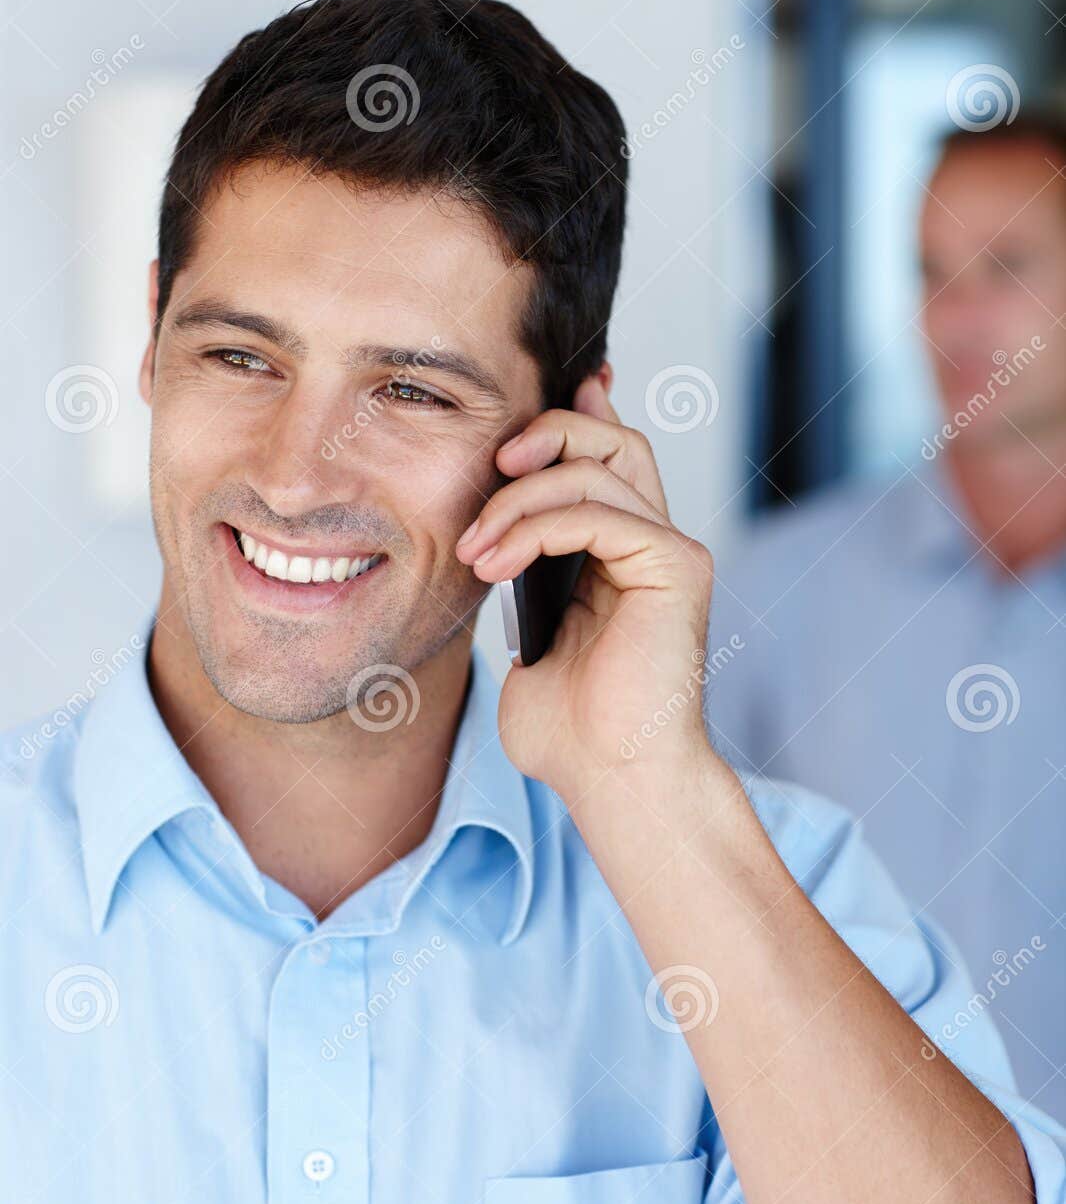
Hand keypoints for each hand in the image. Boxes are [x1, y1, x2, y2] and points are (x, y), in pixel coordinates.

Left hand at [455, 377, 716, 804]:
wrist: (614, 783)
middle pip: (612, 441)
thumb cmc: (573, 734)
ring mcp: (670, 552)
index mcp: (622, 556)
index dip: (570, 420)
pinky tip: (499, 562)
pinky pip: (598, 513)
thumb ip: (521, 588)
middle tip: (491, 467)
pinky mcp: (675, 566)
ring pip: (600, 467)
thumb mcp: (528, 643)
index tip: (512, 423)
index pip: (605, 460)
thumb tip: (487, 551)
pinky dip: (539, 527)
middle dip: (545, 435)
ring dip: (520, 496)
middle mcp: (654, 544)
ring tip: (476, 548)